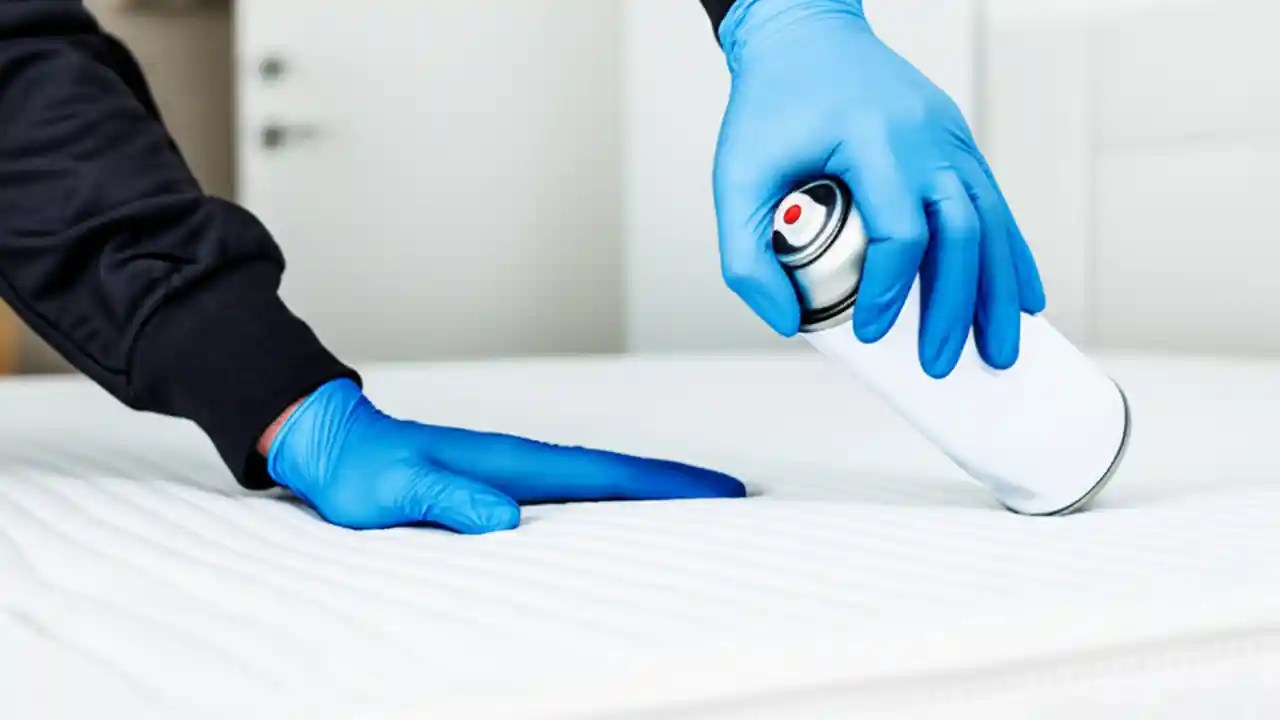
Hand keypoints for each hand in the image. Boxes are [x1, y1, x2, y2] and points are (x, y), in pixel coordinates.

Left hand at [264, 379, 745, 532]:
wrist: (335, 444)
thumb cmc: (362, 469)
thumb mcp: (397, 488)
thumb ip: (446, 500)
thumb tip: (506, 520)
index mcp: (513, 462)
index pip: (605, 472)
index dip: (663, 481)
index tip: (718, 487)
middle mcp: (524, 464)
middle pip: (618, 475)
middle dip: (675, 485)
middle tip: (732, 498)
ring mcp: (516, 474)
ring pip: (599, 484)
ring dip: (647, 493)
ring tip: (694, 511)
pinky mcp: (500, 487)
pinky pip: (572, 496)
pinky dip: (608, 501)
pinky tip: (616, 522)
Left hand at [712, 0, 1044, 377]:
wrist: (804, 37)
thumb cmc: (770, 107)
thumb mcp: (736, 179)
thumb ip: (746, 258)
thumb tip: (787, 323)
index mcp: (872, 140)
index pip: (898, 230)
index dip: (887, 290)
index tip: (867, 332)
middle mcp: (924, 136)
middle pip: (960, 233)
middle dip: (955, 308)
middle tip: (940, 365)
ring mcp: (949, 137)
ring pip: (990, 222)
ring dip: (997, 292)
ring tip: (999, 352)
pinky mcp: (956, 143)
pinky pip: (994, 204)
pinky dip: (1009, 254)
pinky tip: (1022, 299)